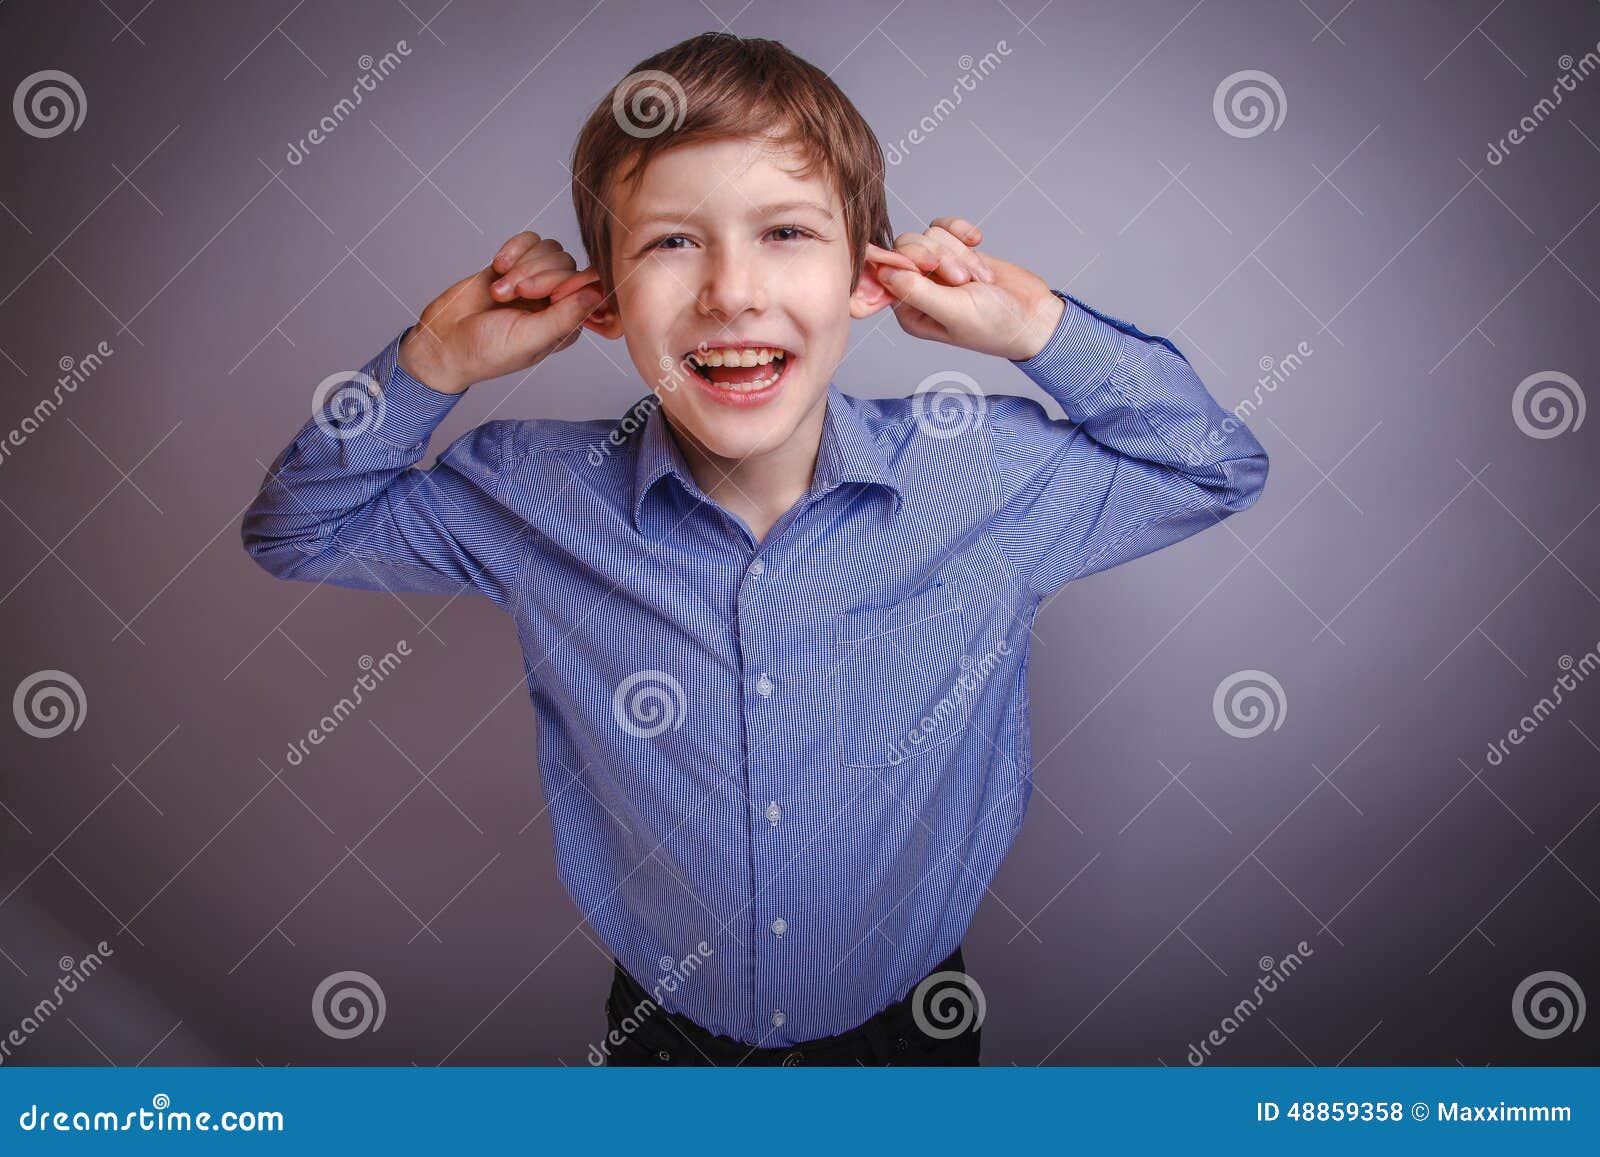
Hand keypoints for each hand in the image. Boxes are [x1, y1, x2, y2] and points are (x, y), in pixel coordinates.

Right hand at [397, 231, 604, 393]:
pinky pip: (530, 241)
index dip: (565, 283)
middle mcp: (556, 301)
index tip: (536, 294)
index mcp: (567, 324)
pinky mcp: (515, 265)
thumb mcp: (528, 338)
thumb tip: (598, 294)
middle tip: (507, 295)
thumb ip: (565, 317)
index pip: (587, 288)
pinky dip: (513, 249)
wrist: (443, 341)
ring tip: (498, 290)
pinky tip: (497, 266)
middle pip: (566, 265)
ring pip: (549, 250)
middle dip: (535, 275)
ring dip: (520, 265)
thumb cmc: (486, 350)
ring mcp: (536, 281)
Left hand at [867, 217, 1063, 360]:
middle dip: (940, 257)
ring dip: (961, 253)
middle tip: (963, 279)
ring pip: (930, 235)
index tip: (932, 266)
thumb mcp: (954, 311)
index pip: (889, 271)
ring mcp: (936, 268)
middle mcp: (918, 288)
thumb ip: (916, 292)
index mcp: (909, 311)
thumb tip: (883, 270)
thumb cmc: (995, 324)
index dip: (907, 261)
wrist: (1033, 316)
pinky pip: (944, 226)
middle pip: (907, 247)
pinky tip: (979, 241)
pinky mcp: (955, 251)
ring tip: (981, 278)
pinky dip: (962, 231)